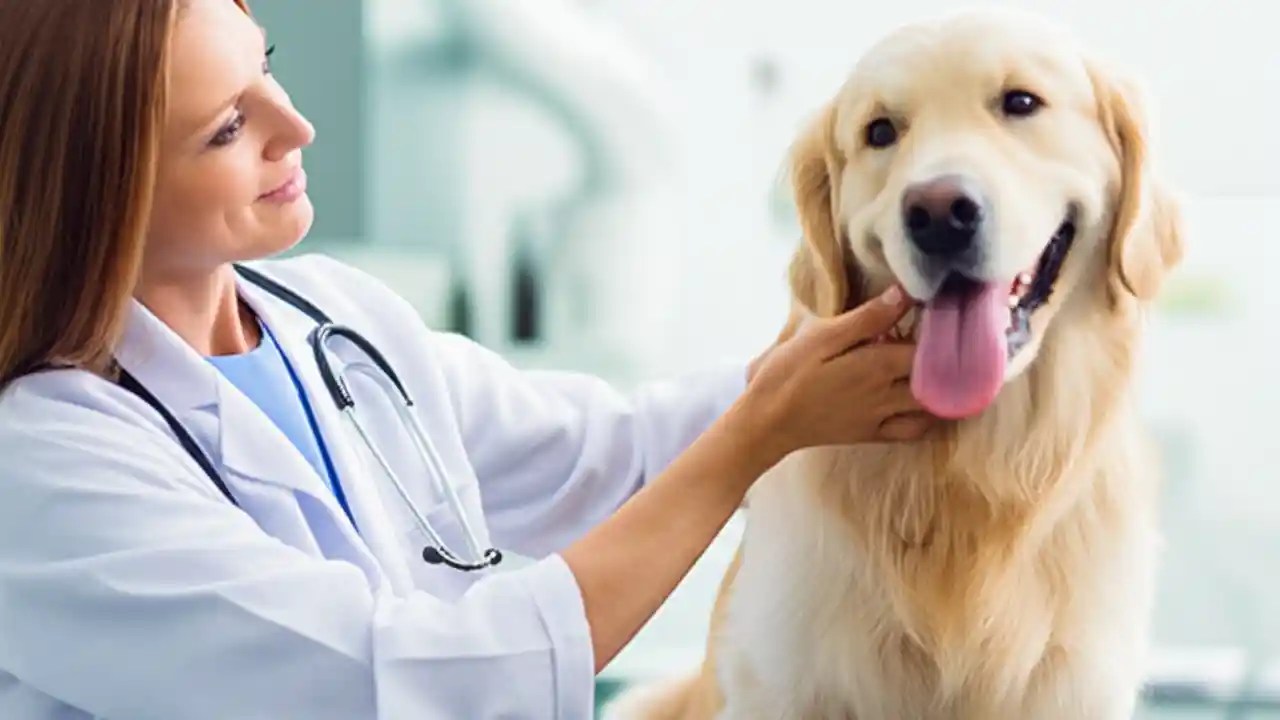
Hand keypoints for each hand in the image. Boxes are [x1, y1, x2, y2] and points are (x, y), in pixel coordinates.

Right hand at [734, 285, 934, 462]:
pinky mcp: (870, 434)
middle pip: (935, 378)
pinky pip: (911, 431)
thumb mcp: (820, 337)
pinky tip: (927, 404)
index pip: (925, 347)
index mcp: (877, 366)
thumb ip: (866, 319)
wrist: (765, 422)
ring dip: (944, 389)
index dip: (940, 331)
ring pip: (930, 407)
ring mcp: (881, 418)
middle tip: (949, 341)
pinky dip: (928, 419)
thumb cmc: (787, 374)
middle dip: (947, 360)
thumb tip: (904, 294)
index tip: (946, 314)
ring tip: (946, 370)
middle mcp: (887, 394)